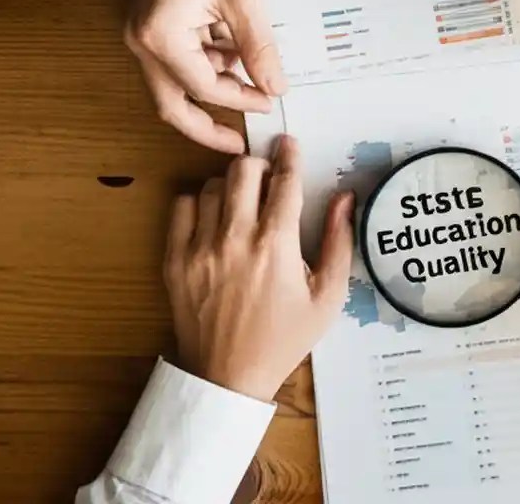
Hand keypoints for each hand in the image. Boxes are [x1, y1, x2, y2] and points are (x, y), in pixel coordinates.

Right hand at [116, 0, 286, 153]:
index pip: (203, 89)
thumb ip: (260, 48)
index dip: (240, 100)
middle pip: (173, 104)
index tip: (270, 100)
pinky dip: (206, 64)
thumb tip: (275, 90)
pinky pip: (177, 61)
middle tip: (238, 146)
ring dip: (214, 86)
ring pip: (175, 85)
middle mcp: (142, 43)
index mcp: (161, 37)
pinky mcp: (150, 26)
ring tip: (250, 72)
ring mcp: (141, 35)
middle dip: (207, 127)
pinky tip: (234, 48)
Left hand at [162, 135, 353, 400]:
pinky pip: (182, 206)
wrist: (227, 375)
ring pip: (212, 185)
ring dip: (230, 186)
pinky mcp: (175, 259)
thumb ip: (338, 243)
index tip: (290, 144)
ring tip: (241, 204)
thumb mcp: (327, 297)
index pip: (285, 181)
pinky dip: (198, 203)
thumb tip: (344, 199)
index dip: (291, 156)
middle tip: (267, 178)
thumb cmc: (284, 338)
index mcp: (277, 247)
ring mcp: (201, 248)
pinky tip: (213, 220)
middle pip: (244, 170)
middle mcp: (236, 239)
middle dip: (260, 166)